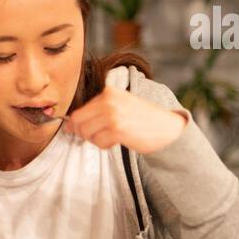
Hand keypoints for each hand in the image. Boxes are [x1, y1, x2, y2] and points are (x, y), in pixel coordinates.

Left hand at [62, 87, 187, 153]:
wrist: (167, 128)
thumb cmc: (143, 118)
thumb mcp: (121, 104)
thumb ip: (99, 109)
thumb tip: (71, 124)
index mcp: (108, 92)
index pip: (79, 111)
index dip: (76, 124)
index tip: (78, 130)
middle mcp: (109, 101)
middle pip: (78, 123)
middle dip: (84, 133)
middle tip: (98, 136)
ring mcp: (112, 115)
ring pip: (87, 133)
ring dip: (96, 140)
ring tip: (112, 137)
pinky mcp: (117, 129)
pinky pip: (99, 142)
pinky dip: (106, 146)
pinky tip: (118, 140)